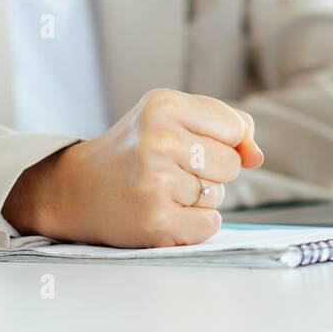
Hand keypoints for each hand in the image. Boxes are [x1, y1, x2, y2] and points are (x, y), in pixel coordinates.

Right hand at [3, 88, 263, 247]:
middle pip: (231, 164)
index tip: (190, 143)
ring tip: (161, 189)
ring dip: (198, 199)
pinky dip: (195, 225)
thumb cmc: (134, 150)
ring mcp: (156, 181)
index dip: (222, 141)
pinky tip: (164, 212)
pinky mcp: (156, 219)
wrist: (76, 189)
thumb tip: (256, 156)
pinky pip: (210, 226)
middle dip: (210, 172)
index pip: (235, 127)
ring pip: (219, 196)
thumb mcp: (171, 117)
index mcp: (164, 105)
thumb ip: (225, 125)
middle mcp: (158, 139)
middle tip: (171, 170)